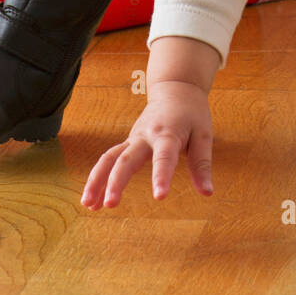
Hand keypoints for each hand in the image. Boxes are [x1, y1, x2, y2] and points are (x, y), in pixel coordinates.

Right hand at [80, 81, 213, 209]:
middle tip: (111, 204)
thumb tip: (207, 193)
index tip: (160, 197)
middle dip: (116, 182)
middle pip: (126, 158)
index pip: (164, 157)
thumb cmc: (192, 113)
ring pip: (109, 158)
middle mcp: (145, 135)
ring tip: (88, 205)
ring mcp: (133, 138)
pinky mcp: (128, 143)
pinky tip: (92, 201)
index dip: (162, 176)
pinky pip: (108, 160)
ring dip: (96, 181)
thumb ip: (202, 165)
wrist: (175, 89)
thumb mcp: (204, 135)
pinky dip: (98, 178)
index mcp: (168, 133)